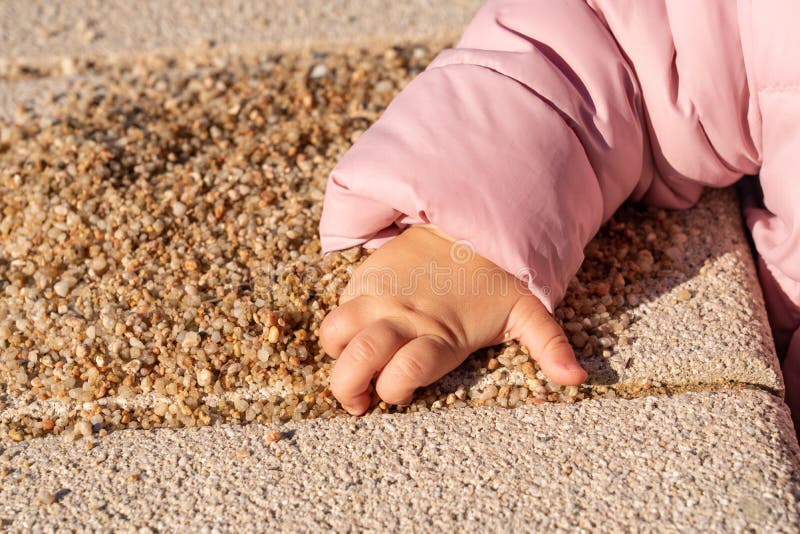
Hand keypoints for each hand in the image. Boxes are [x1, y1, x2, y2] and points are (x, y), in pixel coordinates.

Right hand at [320, 226, 586, 414]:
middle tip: (357, 400)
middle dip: (347, 388)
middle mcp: (405, 316)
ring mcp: (380, 294)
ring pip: (335, 332)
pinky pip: (338, 306)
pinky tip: (357, 332)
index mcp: (442, 334)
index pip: (403, 375)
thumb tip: (578, 378)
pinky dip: (341, 325)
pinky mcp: (367, 274)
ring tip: (350, 362)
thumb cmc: (498, 277)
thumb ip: (548, 345)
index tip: (396, 395)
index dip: (393, 392)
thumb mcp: (528, 310)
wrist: (471, 220)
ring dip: (337, 355)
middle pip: (358, 360)